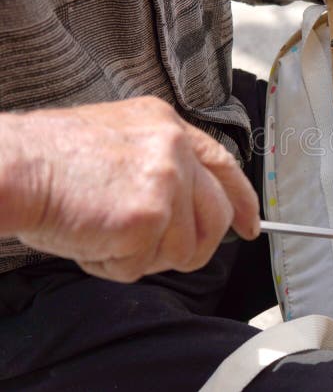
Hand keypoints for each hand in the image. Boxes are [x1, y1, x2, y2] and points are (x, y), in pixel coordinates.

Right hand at [2, 97, 259, 282]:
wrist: (12, 166)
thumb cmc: (50, 161)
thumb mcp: (119, 143)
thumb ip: (161, 168)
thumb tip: (187, 209)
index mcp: (167, 127)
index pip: (224, 165)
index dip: (242, 200)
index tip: (250, 224)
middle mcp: (175, 149)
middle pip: (215, 216)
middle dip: (190, 245)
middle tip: (151, 248)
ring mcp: (166, 180)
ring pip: (185, 248)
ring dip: (143, 256)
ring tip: (104, 233)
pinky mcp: (149, 215)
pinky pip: (144, 263)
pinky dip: (114, 265)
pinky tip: (91, 241)